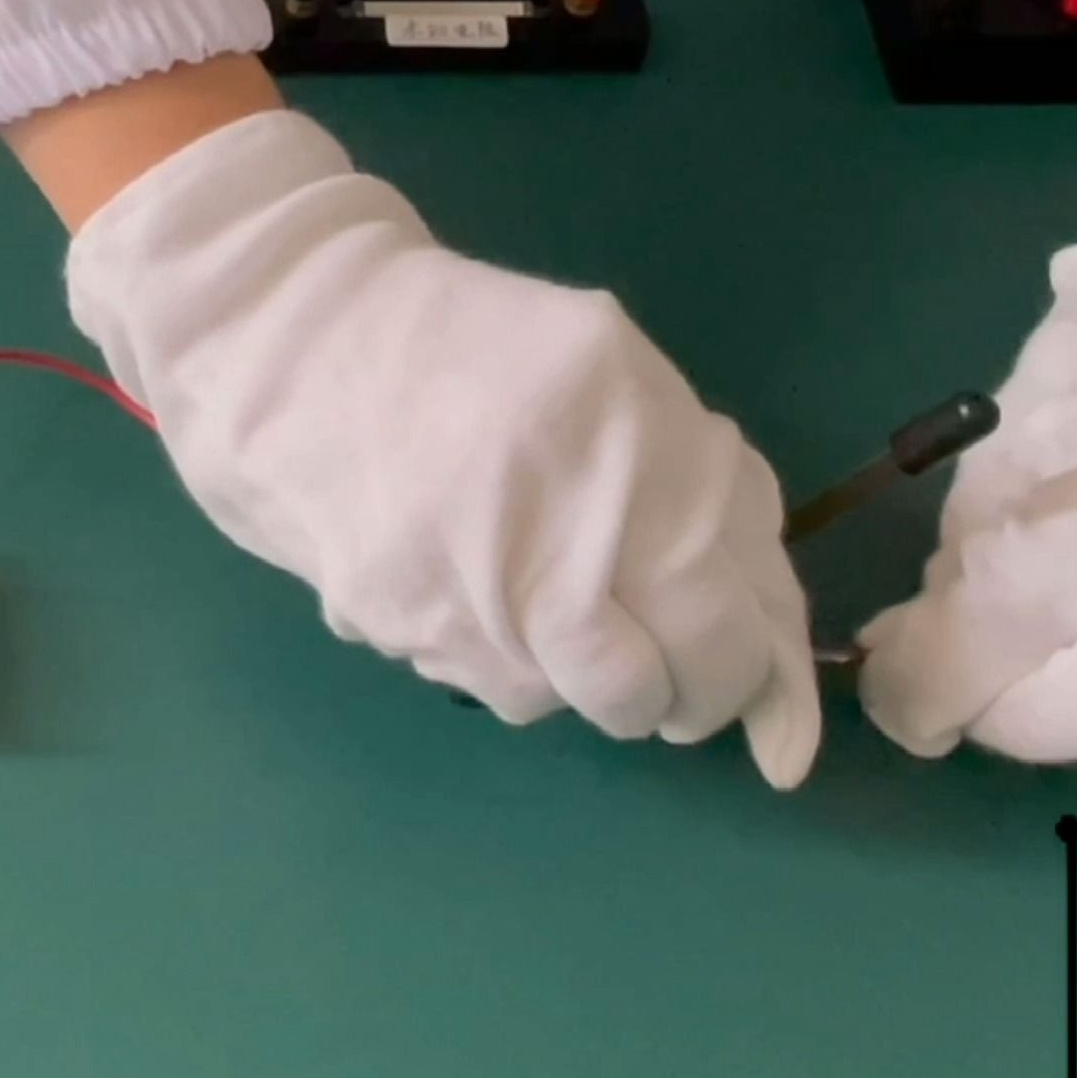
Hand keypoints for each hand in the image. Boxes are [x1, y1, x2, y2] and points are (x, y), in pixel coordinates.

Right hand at [65, 108, 820, 785]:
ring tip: (560, 595)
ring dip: (591, 676)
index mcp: (626, 469)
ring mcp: (468, 605)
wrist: (297, 349)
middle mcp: (551, 551)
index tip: (779, 728)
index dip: (763, 687)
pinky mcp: (401, 635)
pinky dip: (514, 659)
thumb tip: (775, 626)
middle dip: (684, 698)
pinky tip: (487, 592)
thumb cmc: (481, 351)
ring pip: (570, 704)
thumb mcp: (625, 383)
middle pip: (654, 695)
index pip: (725, 631)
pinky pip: (493, 687)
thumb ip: (714, 492)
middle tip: (675, 665)